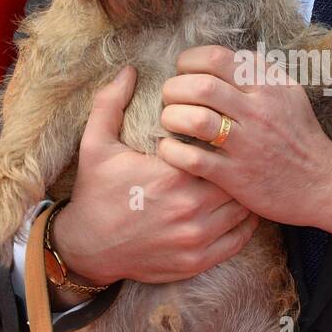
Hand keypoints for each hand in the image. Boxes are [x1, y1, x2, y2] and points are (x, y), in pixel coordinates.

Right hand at [52, 66, 259, 285]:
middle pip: (235, 179)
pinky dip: (245, 225)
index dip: (222, 140)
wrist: (86, 248)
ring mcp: (196, 238)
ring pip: (242, 210)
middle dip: (237, 167)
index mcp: (170, 175)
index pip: (216, 149)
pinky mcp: (198, 261)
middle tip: (240, 155)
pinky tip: (241, 209)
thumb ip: (111, 104)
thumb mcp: (94, 145)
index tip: (222, 133)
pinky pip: (238, 240)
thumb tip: (130, 70)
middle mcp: (189, 207)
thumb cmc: (94, 193)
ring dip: (244, 194)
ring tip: (244, 180)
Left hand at [158, 46, 331, 227]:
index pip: (217, 58)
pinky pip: (193, 159)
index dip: (189, 60)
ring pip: (195, 120)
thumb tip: (230, 56)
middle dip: (174, 88)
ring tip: (170, 121)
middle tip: (170, 97)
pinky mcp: (236, 176)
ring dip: (171, 117)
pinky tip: (171, 149)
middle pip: (201, 86)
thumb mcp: (290, 94)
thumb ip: (262, 71)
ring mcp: (246, 145)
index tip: (183, 71)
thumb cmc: (300, 136)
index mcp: (267, 87)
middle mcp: (257, 112)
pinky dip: (172, 151)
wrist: (322, 183)